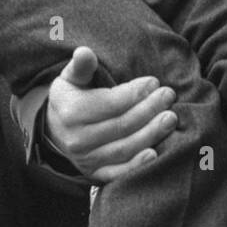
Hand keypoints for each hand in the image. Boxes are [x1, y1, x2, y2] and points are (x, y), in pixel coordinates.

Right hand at [44, 47, 176, 184]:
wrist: (56, 130)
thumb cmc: (70, 98)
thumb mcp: (71, 78)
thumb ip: (81, 66)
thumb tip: (84, 52)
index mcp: (71, 112)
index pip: (110, 103)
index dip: (135, 93)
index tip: (154, 82)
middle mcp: (77, 139)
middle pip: (122, 125)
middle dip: (149, 110)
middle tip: (168, 96)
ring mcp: (86, 160)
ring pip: (124, 148)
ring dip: (151, 134)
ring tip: (170, 117)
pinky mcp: (94, 174)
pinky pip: (118, 174)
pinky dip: (136, 165)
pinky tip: (155, 153)